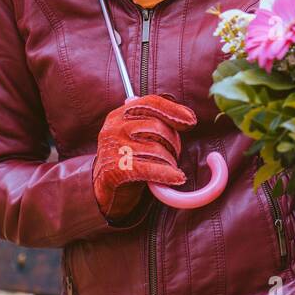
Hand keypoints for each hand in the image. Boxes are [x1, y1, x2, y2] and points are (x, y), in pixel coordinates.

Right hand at [92, 94, 197, 221]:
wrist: (103, 191)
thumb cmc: (127, 160)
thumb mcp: (136, 135)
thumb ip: (154, 121)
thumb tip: (184, 113)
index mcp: (119, 115)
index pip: (150, 102)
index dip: (173, 110)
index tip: (191, 121)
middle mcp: (114, 128)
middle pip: (158, 127)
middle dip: (173, 142)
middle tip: (175, 154)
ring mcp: (113, 149)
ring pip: (157, 149)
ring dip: (170, 161)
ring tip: (169, 168)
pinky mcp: (115, 170)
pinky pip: (150, 169)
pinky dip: (168, 174)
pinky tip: (177, 178)